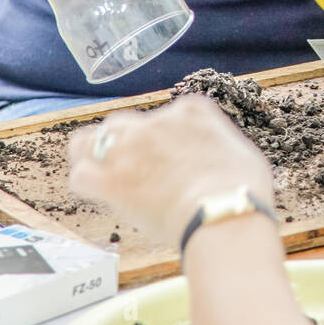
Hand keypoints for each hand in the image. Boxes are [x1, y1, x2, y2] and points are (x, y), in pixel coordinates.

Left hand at [69, 96, 274, 248]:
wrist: (224, 213)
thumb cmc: (242, 190)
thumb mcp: (241, 151)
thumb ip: (217, 145)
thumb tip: (214, 156)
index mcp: (190, 111)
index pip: (165, 116)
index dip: (162, 140)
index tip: (168, 160)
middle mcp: (155, 122)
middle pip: (122, 124)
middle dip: (122, 144)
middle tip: (130, 168)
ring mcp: (130, 149)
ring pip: (88, 142)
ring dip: (91, 156)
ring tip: (99, 173)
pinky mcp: (112, 181)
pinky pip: (81, 176)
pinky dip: (87, 185)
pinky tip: (97, 194)